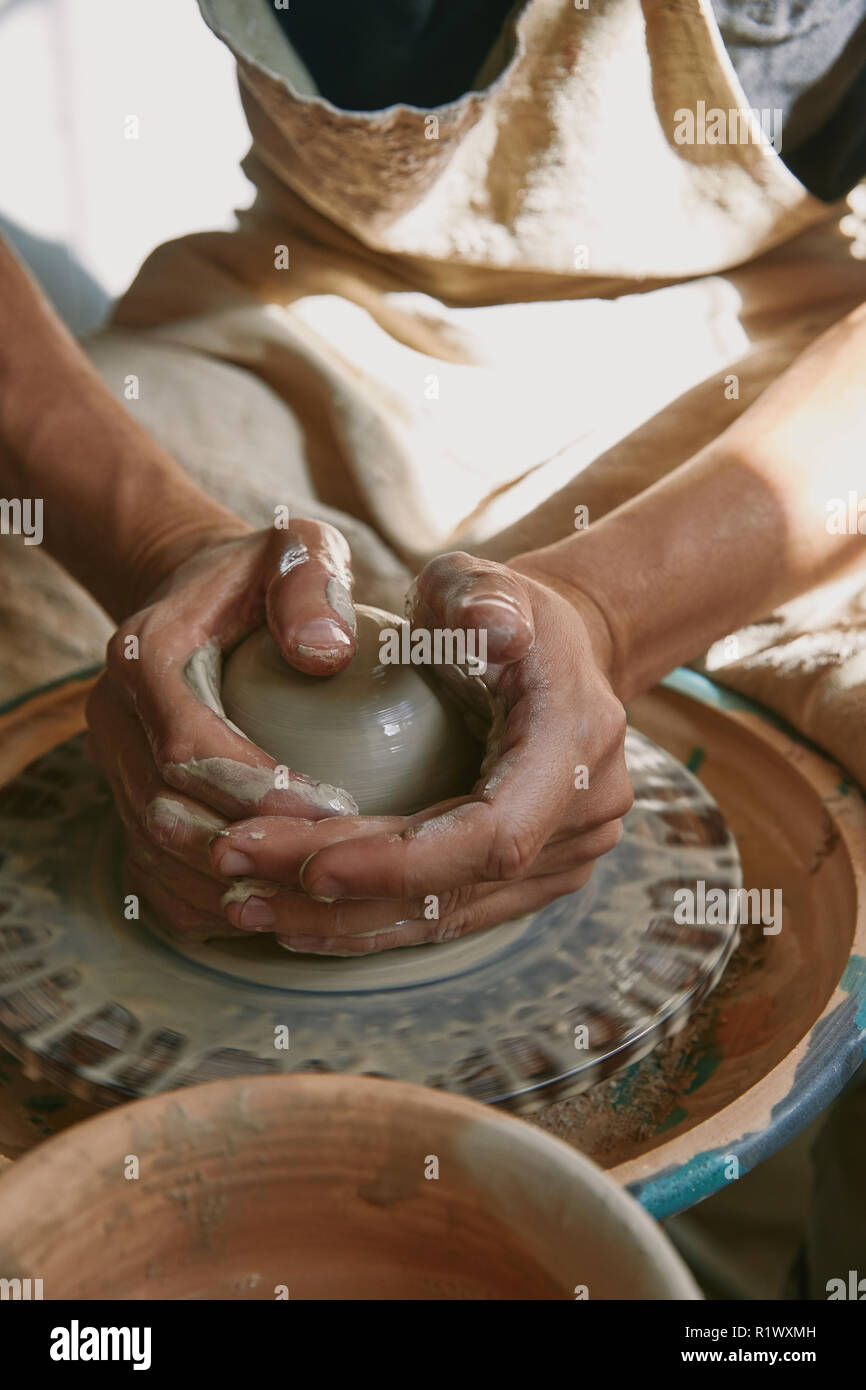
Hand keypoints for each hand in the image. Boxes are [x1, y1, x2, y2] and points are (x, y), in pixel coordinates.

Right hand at [87, 516, 376, 939]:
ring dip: (229, 887)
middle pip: (165, 814)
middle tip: (335, 868)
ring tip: (312, 899)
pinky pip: (152, 871)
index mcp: (146, 654)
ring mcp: (114, 762)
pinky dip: (205, 901)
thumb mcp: (298, 549)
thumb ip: (314, 587)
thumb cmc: (262, 572)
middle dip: (248, 852)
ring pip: (155, 853)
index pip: (188, 747)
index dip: (258, 790)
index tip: (338, 807)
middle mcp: (115, 716)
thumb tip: (326, 655)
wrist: (197, 588)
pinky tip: (270, 910)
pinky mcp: (127, 794)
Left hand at [210, 551, 633, 952]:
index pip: (492, 835)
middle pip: (455, 886)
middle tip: (236, 875)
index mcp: (576, 747)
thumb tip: (493, 627)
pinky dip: (370, 920)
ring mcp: (565, 856)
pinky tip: (295, 918)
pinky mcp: (534, 878)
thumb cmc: (496, 609)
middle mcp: (585, 817)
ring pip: (446, 915)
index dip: (401, 863)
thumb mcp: (483, 583)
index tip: (307, 864)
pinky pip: (448, 914)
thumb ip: (482, 595)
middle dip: (341, 893)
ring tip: (246, 905)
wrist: (550, 653)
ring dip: (342, 922)